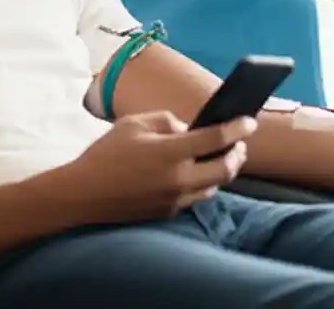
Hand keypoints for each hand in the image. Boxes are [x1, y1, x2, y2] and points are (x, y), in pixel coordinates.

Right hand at [61, 111, 257, 224]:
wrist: (84, 194)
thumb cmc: (106, 154)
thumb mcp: (133, 124)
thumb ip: (166, 121)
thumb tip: (187, 129)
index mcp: (170, 153)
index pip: (215, 139)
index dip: (237, 128)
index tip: (249, 121)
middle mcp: (178, 179)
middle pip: (225, 169)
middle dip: (237, 155)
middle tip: (239, 144)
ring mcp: (174, 199)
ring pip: (213, 186)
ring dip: (221, 171)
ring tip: (221, 158)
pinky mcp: (168, 213)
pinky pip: (195, 198)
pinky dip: (202, 184)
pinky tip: (196, 174)